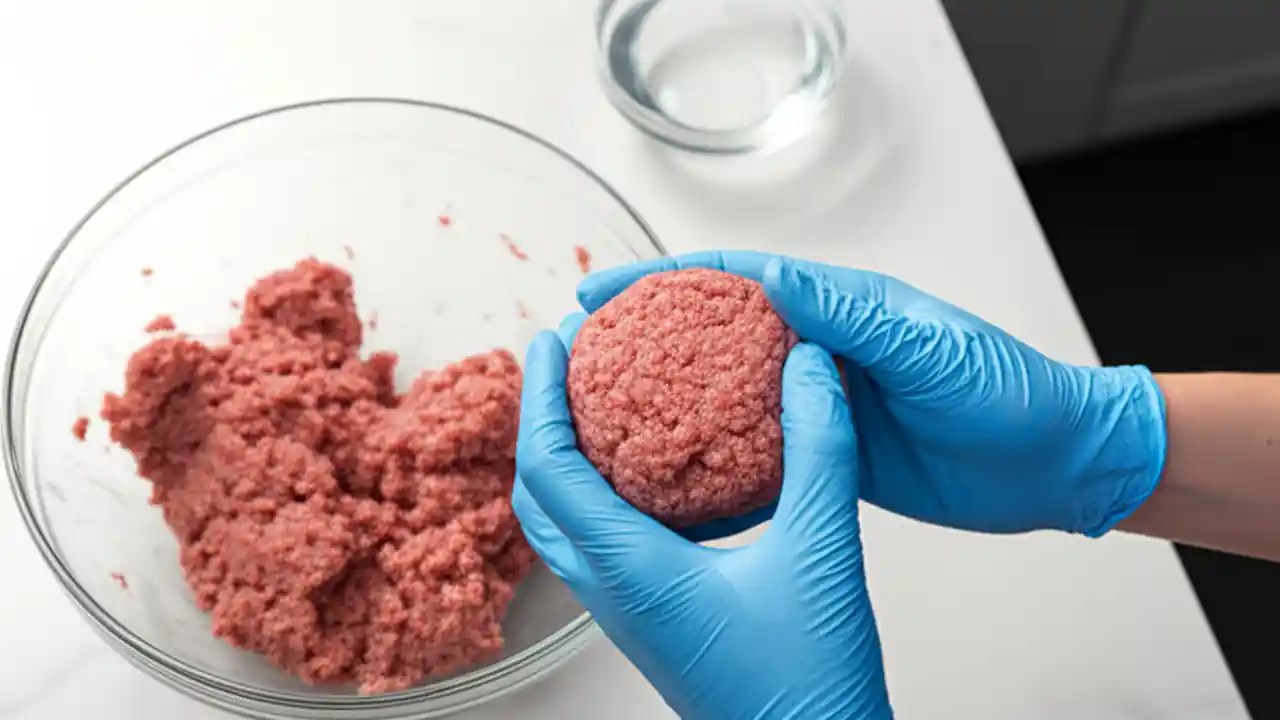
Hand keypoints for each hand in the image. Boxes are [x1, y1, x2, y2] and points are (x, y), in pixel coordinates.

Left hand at [514, 327, 892, 719]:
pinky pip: (595, 543)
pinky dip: (596, 492)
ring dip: (561, 458)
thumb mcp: (823, 552)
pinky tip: (645, 472)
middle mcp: (611, 591)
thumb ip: (819, 451)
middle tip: (562, 362)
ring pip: (561, 523)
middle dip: (539, 419)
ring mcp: (624, 611)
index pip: (551, 467)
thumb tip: (809, 365)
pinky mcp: (648, 620)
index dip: (541, 394)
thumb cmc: (808, 683)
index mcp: (630, 569)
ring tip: (590, 406)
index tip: (551, 337)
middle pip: (538, 493)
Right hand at [578, 251, 1166, 536]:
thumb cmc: (1004, 391)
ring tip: (607, 421)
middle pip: (714, 336)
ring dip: (671, 403)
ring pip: (727, 396)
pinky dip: (715, 463)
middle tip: (585, 359)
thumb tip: (774, 277)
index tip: (605, 290)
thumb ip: (849, 315)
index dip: (664, 280)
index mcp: (838, 307)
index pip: (736, 280)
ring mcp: (819, 402)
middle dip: (647, 340)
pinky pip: (758, 453)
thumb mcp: (924, 347)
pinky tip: (675, 481)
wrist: (1050, 463)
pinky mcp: (827, 452)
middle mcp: (819, 349)